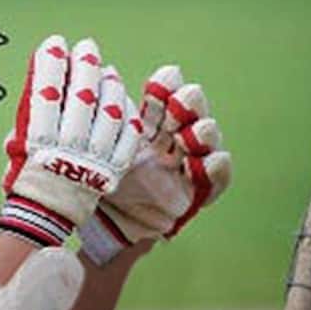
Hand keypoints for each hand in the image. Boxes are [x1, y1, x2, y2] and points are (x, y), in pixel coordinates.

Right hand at [0, 35, 142, 247]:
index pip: (46, 93)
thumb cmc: (28, 179)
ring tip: (107, 71)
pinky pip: (126, 138)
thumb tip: (38, 86)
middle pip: (81, 97)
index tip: (54, 43)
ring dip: (109, 87)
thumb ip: (26, 119)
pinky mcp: (111, 171)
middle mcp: (68, 149)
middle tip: (87, 48)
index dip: (51, 63)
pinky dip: (127, 116)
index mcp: (39, 142)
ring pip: (108, 113)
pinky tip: (123, 100)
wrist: (45, 216)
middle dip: (84, 66)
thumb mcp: (16, 149)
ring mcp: (93, 160)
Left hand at [79, 64, 231, 264]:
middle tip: (179, 103)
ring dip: (203, 132)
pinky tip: (204, 163)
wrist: (108, 227)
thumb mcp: (97, 151)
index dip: (166, 86)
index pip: (164, 96)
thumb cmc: (101, 184)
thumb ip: (98, 124)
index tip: (157, 85)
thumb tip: (91, 82)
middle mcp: (173, 138)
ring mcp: (189, 163)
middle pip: (192, 110)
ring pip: (208, 137)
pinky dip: (216, 167)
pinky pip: (218, 176)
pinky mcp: (199, 191)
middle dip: (189, 101)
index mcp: (150, 124)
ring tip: (191, 135)